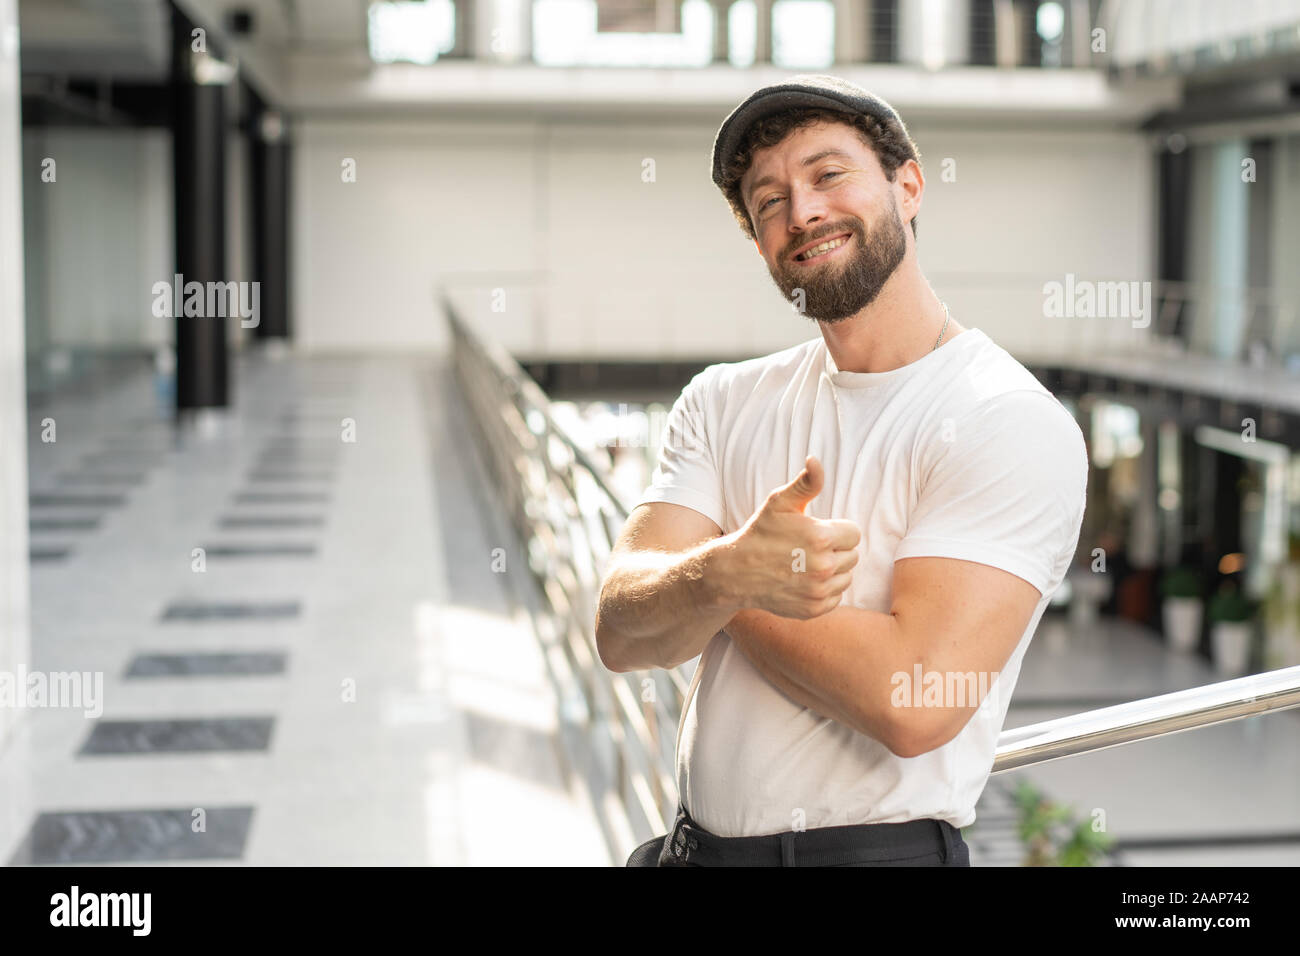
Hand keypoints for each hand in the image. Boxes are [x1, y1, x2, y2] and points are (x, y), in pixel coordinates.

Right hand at [722, 455, 860, 618]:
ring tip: (806, 564)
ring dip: (832, 571)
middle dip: (835, 550)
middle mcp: (823, 566)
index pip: (854, 533)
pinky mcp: (814, 609)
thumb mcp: (780, 502)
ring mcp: (818, 591)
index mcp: (821, 537)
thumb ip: (806, 483)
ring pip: (846, 577)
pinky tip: (804, 580)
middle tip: (808, 548)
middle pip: (852, 556)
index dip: (836, 531)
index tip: (817, 532)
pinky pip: (836, 596)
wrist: (737, 571)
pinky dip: (825, 590)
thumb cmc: (761, 533)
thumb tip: (816, 460)